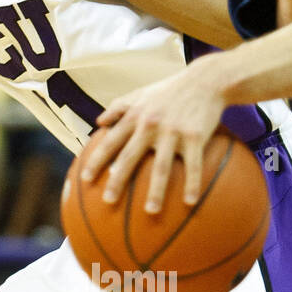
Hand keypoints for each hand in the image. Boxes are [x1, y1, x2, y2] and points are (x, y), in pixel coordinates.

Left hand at [81, 61, 225, 212]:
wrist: (206, 80)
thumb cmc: (170, 90)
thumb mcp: (141, 93)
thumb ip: (119, 106)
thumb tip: (98, 123)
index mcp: (136, 116)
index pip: (111, 141)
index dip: (97, 160)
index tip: (85, 179)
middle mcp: (151, 124)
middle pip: (130, 157)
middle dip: (117, 180)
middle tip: (108, 201)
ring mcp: (173, 131)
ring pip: (161, 166)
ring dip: (155, 191)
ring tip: (150, 212)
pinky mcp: (196, 136)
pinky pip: (193, 165)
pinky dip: (192, 184)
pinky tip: (189, 203)